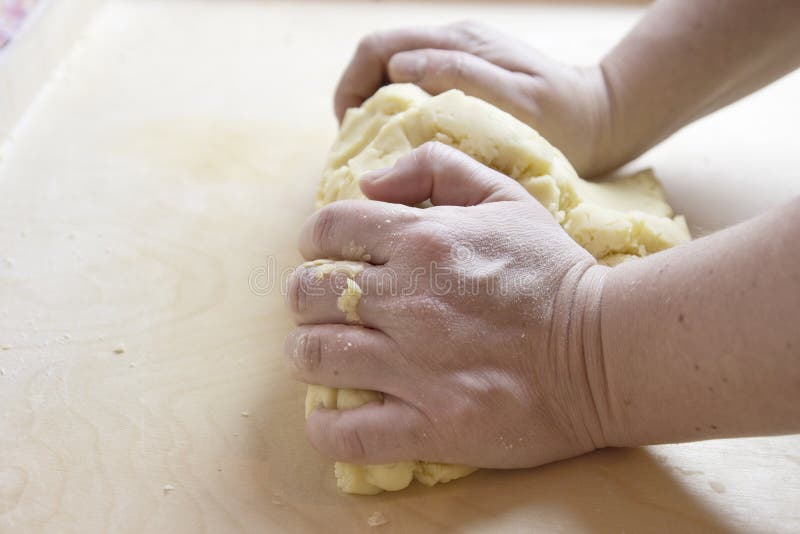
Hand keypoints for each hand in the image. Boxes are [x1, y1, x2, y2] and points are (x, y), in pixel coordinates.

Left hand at [285, 143, 610, 467]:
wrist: (605, 350)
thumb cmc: (552, 272)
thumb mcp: (506, 195)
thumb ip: (435, 168)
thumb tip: (368, 183)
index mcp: (424, 240)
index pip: (327, 230)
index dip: (313, 240)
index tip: (322, 254)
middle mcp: (409, 300)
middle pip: (308, 293)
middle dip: (305, 297)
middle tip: (324, 306)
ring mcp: (416, 366)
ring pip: (315, 355)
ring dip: (307, 352)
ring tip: (322, 354)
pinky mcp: (431, 424)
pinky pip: (346, 433)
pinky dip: (324, 427)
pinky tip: (329, 414)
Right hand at [334, 21, 614, 176]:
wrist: (602, 117)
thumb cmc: (562, 119)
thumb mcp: (515, 102)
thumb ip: (460, 76)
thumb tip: (399, 66)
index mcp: (457, 44)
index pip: (378, 48)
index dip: (352, 86)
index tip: (350, 131)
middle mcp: (453, 42)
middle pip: (378, 55)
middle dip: (356, 96)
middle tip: (358, 143)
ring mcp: (459, 56)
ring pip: (392, 69)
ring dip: (374, 103)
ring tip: (376, 146)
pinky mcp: (467, 74)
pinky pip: (414, 83)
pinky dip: (396, 108)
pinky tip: (403, 139)